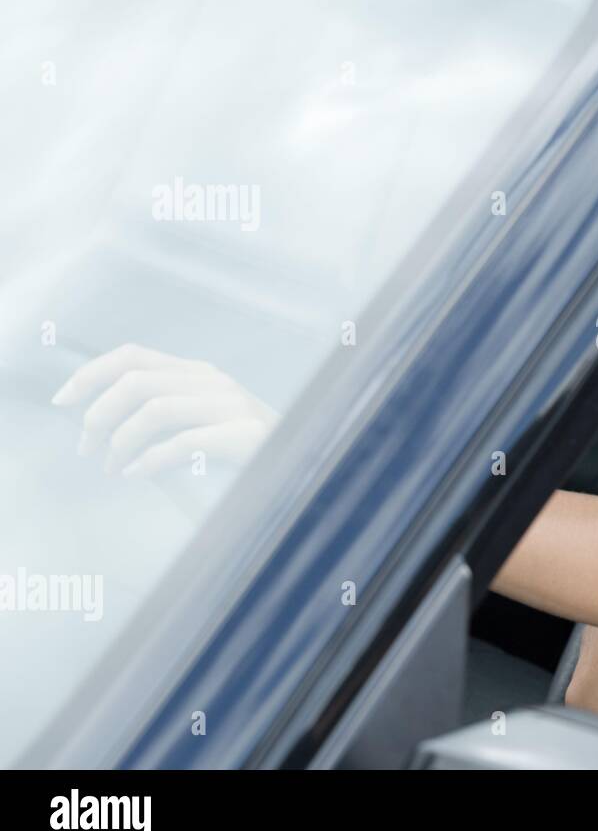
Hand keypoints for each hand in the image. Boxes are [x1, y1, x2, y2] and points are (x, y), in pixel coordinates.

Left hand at [51, 343, 278, 476]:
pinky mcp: (244, 435)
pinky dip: (148, 461)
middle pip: (135, 381)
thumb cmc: (244, 450)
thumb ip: (163, 413)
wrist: (302, 463)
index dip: (90, 373)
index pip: (132, 356)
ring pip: (153, 410)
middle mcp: (213, 381)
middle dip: (98, 415)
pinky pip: (182, 442)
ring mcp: (231, 405)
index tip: (62, 400)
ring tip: (111, 467)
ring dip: (120, 442)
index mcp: (198, 373)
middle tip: (86, 448)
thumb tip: (103, 425)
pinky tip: (135, 474)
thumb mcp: (201, 420)